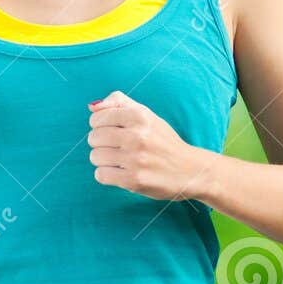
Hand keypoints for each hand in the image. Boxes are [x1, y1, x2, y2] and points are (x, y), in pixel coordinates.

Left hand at [87, 90, 212, 200]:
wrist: (189, 171)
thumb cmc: (163, 142)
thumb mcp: (147, 115)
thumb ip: (120, 103)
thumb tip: (92, 107)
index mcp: (139, 116)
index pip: (96, 118)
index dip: (100, 126)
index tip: (112, 132)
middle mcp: (137, 136)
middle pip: (93, 138)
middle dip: (100, 144)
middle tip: (116, 148)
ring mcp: (135, 159)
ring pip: (95, 157)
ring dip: (103, 161)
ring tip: (119, 161)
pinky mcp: (134, 180)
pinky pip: (101, 175)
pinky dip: (106, 175)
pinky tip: (119, 173)